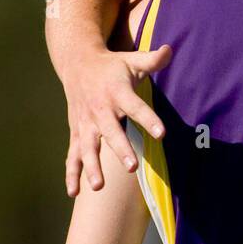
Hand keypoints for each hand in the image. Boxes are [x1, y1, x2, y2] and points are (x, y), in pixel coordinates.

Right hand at [64, 44, 171, 195]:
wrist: (77, 63)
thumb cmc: (113, 66)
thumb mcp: (132, 60)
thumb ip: (152, 60)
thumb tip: (170, 50)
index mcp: (117, 92)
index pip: (136, 107)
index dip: (149, 120)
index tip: (162, 133)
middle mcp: (100, 110)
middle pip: (111, 132)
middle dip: (120, 149)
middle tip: (132, 167)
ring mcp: (86, 123)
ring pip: (88, 148)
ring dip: (92, 166)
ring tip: (99, 186)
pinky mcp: (77, 132)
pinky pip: (73, 155)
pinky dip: (71, 173)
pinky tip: (74, 193)